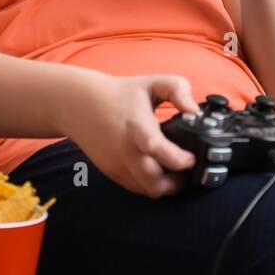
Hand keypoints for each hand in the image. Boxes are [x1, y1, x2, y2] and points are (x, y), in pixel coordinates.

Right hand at [61, 74, 198, 198]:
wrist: (79, 105)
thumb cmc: (120, 93)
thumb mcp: (152, 83)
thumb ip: (178, 89)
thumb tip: (194, 110)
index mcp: (137, 127)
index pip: (157, 149)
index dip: (180, 159)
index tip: (191, 157)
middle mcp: (126, 151)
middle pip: (154, 183)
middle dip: (177, 183)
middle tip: (187, 170)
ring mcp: (118, 165)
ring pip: (147, 191)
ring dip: (166, 187)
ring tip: (176, 172)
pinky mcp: (112, 173)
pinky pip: (136, 189)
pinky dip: (151, 186)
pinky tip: (160, 172)